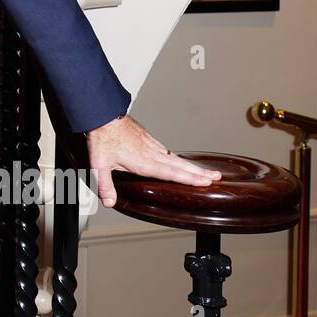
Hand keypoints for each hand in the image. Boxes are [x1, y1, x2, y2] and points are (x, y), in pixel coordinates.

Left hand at [85, 114, 220, 208]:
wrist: (102, 114)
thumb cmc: (102, 138)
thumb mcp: (99, 165)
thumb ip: (105, 185)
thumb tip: (110, 202)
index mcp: (143, 161)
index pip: (171, 172)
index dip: (189, 178)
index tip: (206, 182)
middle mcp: (150, 152)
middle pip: (179, 164)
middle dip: (199, 172)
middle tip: (217, 177)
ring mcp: (150, 144)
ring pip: (175, 156)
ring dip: (191, 165)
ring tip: (205, 171)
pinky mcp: (146, 137)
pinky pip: (165, 149)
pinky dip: (176, 156)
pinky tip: (176, 158)